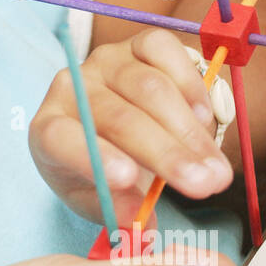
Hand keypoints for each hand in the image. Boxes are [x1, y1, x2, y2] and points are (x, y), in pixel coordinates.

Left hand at [29, 27, 233, 226]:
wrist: (112, 132)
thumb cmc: (100, 172)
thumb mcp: (99, 201)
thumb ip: (115, 210)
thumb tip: (137, 220)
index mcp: (48, 131)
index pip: (62, 138)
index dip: (95, 157)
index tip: (129, 180)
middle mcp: (71, 89)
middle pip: (119, 116)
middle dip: (166, 152)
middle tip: (205, 185)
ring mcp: (105, 62)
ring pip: (150, 88)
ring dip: (190, 131)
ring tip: (217, 170)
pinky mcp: (136, 45)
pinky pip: (166, 52)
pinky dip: (190, 85)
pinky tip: (206, 120)